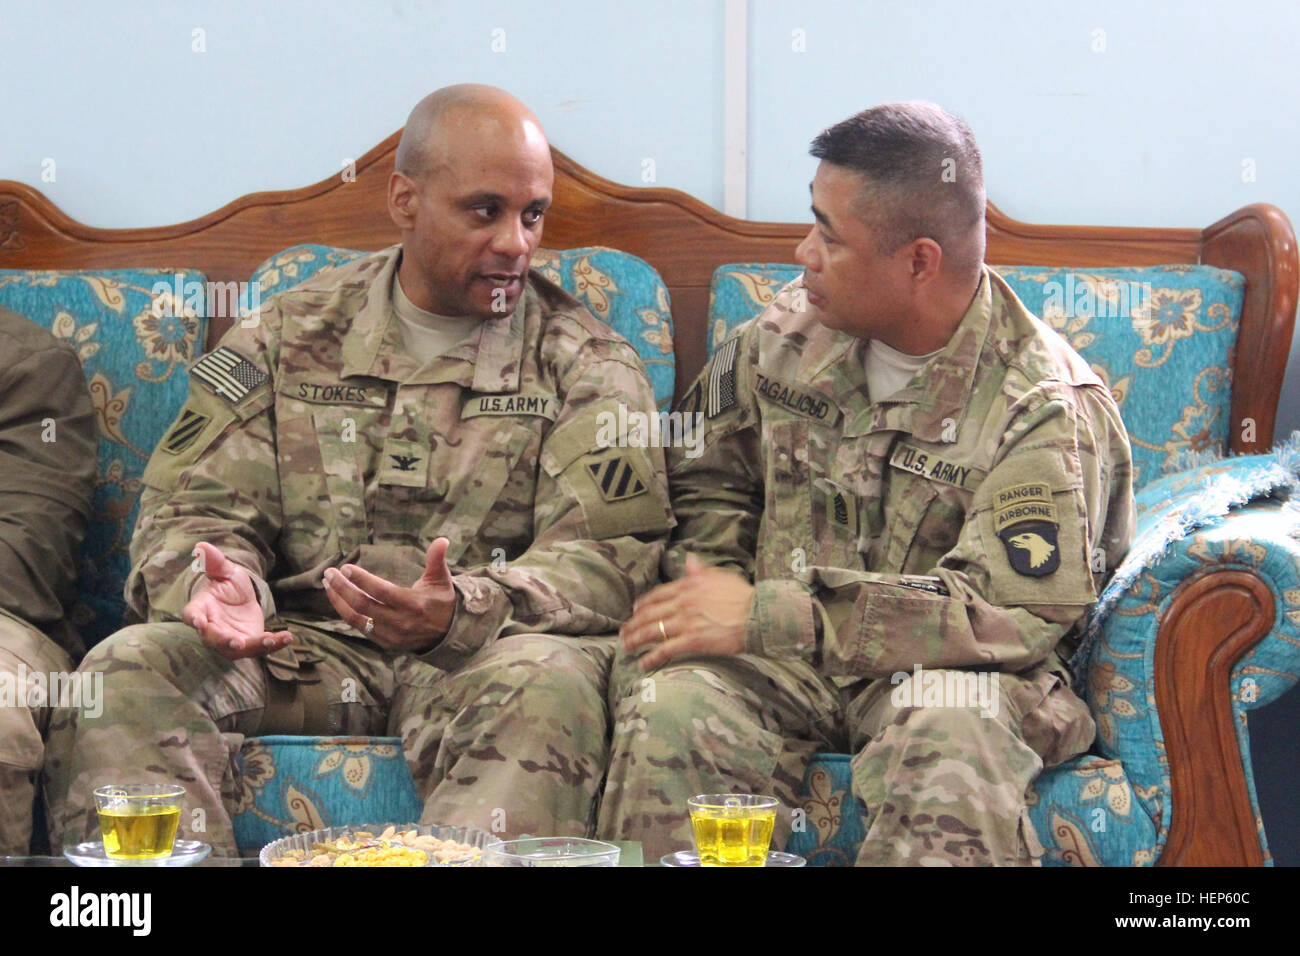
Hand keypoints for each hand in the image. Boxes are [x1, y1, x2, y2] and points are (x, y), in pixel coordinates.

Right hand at [183, 541, 292, 660]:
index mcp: (202, 608)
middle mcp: (212, 629)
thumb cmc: (227, 585)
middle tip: (237, 642)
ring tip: (270, 640)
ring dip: (254, 646)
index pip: (192, 615)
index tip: (198, 622)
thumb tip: (201, 547)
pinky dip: (274, 644)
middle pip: (213, 639)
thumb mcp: (225, 571)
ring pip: (238, 649)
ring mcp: (230, 639)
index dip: (194, 619)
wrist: (241, 599)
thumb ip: (215, 562)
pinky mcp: (249, 643)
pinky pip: (260, 648)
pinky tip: (287, 637)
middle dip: (224, 641)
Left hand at [323, 537, 456, 652]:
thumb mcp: (441, 579)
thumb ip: (437, 559)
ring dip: (338, 601)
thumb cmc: (441, 601)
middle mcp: (400, 621)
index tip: (345, 567)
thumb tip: (443, 539)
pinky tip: (339, 599)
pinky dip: (346, 613)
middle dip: (342, 588)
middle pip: (363, 605)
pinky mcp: (384, 642)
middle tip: (329, 573)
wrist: (448, 635)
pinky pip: (359, 628)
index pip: (381, 591)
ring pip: (356, 618)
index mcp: (413, 604)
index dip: (361, 579)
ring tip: (328, 584)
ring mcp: (391, 635)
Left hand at [620, 554, 754, 670]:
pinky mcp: (691, 641)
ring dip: (635, 639)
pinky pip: (665, 650)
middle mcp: (682, 603)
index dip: (643, 603)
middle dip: (632, 624)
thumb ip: (700, 571)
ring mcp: (685, 622)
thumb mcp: (720, 576)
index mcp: (687, 586)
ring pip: (652, 631)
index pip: (657, 594)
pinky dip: (651, 657)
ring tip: (626, 647)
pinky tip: (643, 663)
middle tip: (623, 632)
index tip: (635, 609)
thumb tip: (689, 560)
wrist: (756, 614)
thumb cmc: (742, 595)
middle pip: (649, 614)